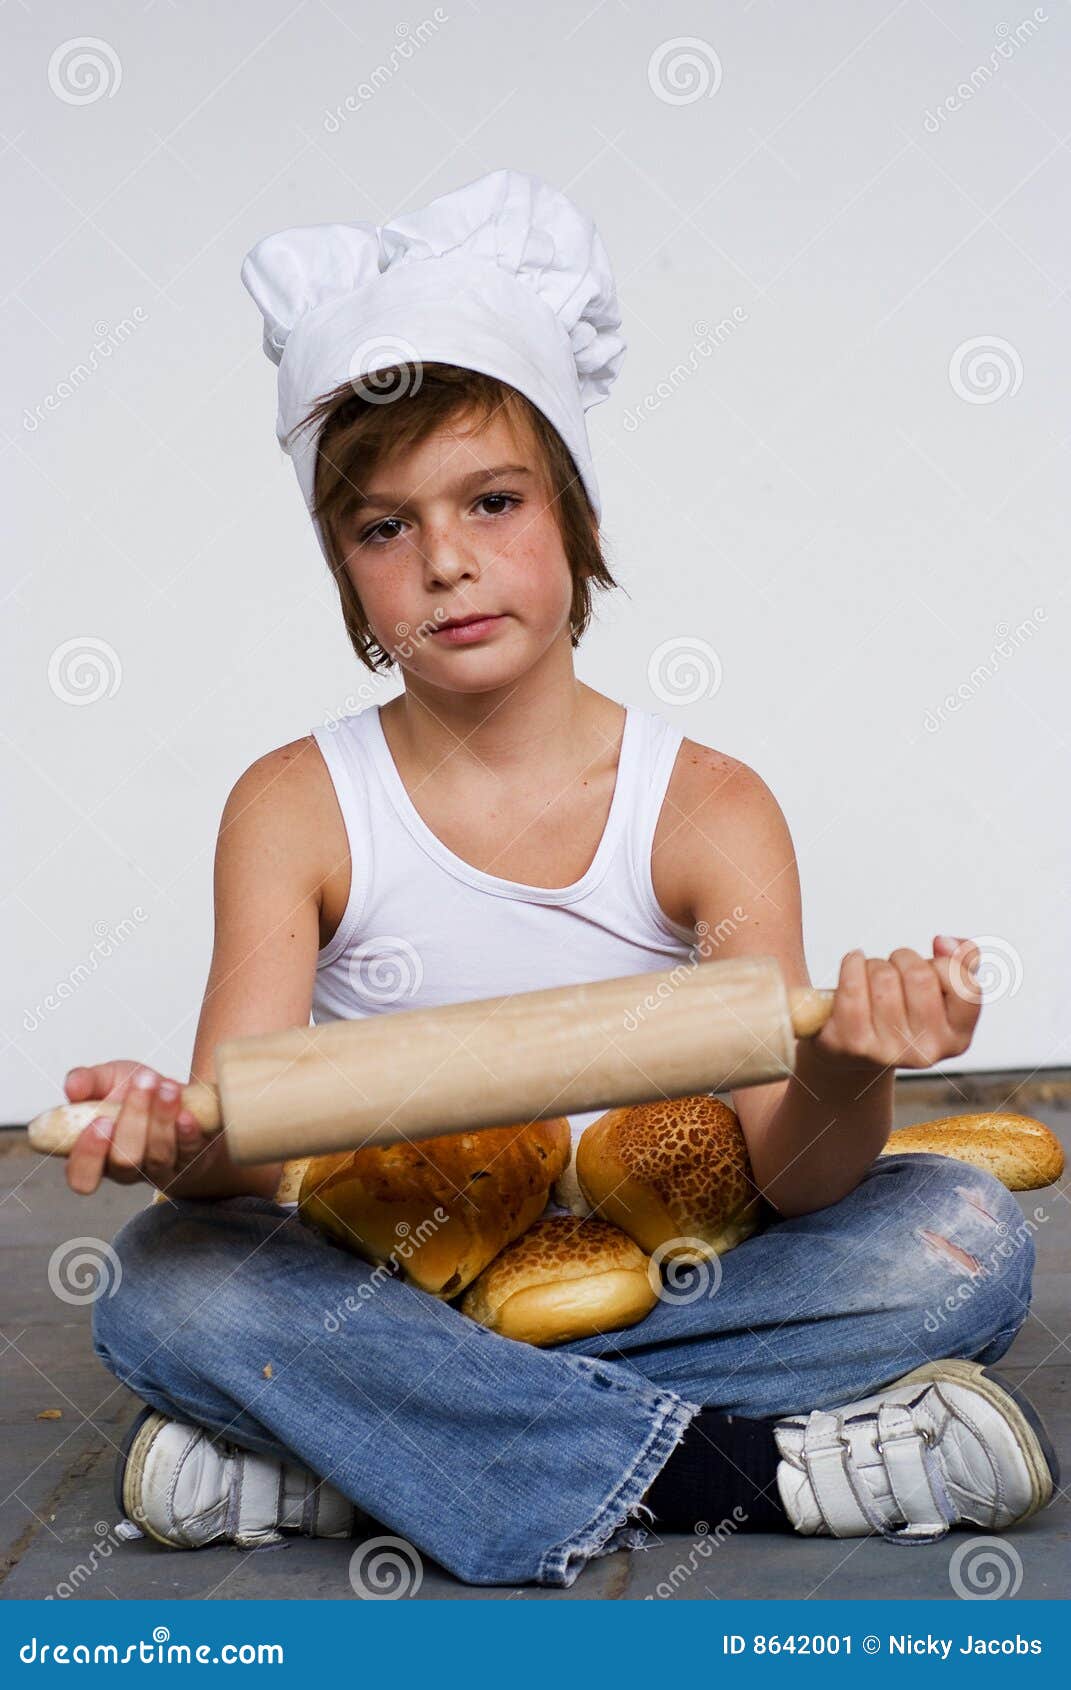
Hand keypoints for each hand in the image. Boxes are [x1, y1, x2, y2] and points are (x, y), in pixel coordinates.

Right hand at [63, 1060, 206, 1195]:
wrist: (180, 1097)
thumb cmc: (136, 1092)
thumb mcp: (108, 1079)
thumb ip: (87, 1081)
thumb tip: (72, 1087)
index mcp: (96, 1154)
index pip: (81, 1176)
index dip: (88, 1155)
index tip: (100, 1120)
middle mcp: (126, 1168)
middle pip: (124, 1161)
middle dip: (132, 1121)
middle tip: (142, 1083)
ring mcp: (159, 1169)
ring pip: (158, 1155)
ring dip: (161, 1118)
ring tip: (167, 1087)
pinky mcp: (191, 1162)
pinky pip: (189, 1152)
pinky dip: (187, 1132)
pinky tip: (186, 1114)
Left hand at [810, 936, 982, 1075]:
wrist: (854, 1048)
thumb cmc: (903, 1010)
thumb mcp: (942, 989)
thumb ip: (961, 960)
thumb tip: (945, 943)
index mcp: (957, 1037)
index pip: (965, 986)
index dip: (944, 964)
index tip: (930, 966)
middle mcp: (927, 1050)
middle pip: (919, 975)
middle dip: (903, 958)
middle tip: (895, 967)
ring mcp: (888, 1050)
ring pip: (884, 977)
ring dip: (875, 964)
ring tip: (873, 978)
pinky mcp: (853, 1043)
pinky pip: (852, 988)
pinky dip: (851, 965)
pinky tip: (853, 966)